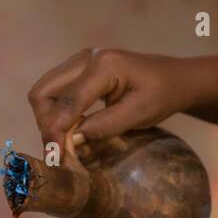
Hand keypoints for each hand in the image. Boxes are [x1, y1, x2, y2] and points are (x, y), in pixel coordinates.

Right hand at [28, 49, 191, 151]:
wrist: (174, 79)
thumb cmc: (163, 96)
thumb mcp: (139, 114)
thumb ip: (105, 125)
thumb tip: (72, 139)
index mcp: (104, 66)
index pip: (67, 102)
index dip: (57, 132)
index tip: (58, 159)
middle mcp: (85, 58)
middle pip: (43, 93)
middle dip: (46, 125)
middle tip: (59, 152)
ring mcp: (79, 61)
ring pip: (44, 92)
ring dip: (49, 119)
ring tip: (65, 143)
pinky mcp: (79, 69)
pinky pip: (55, 91)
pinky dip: (57, 112)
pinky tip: (72, 130)